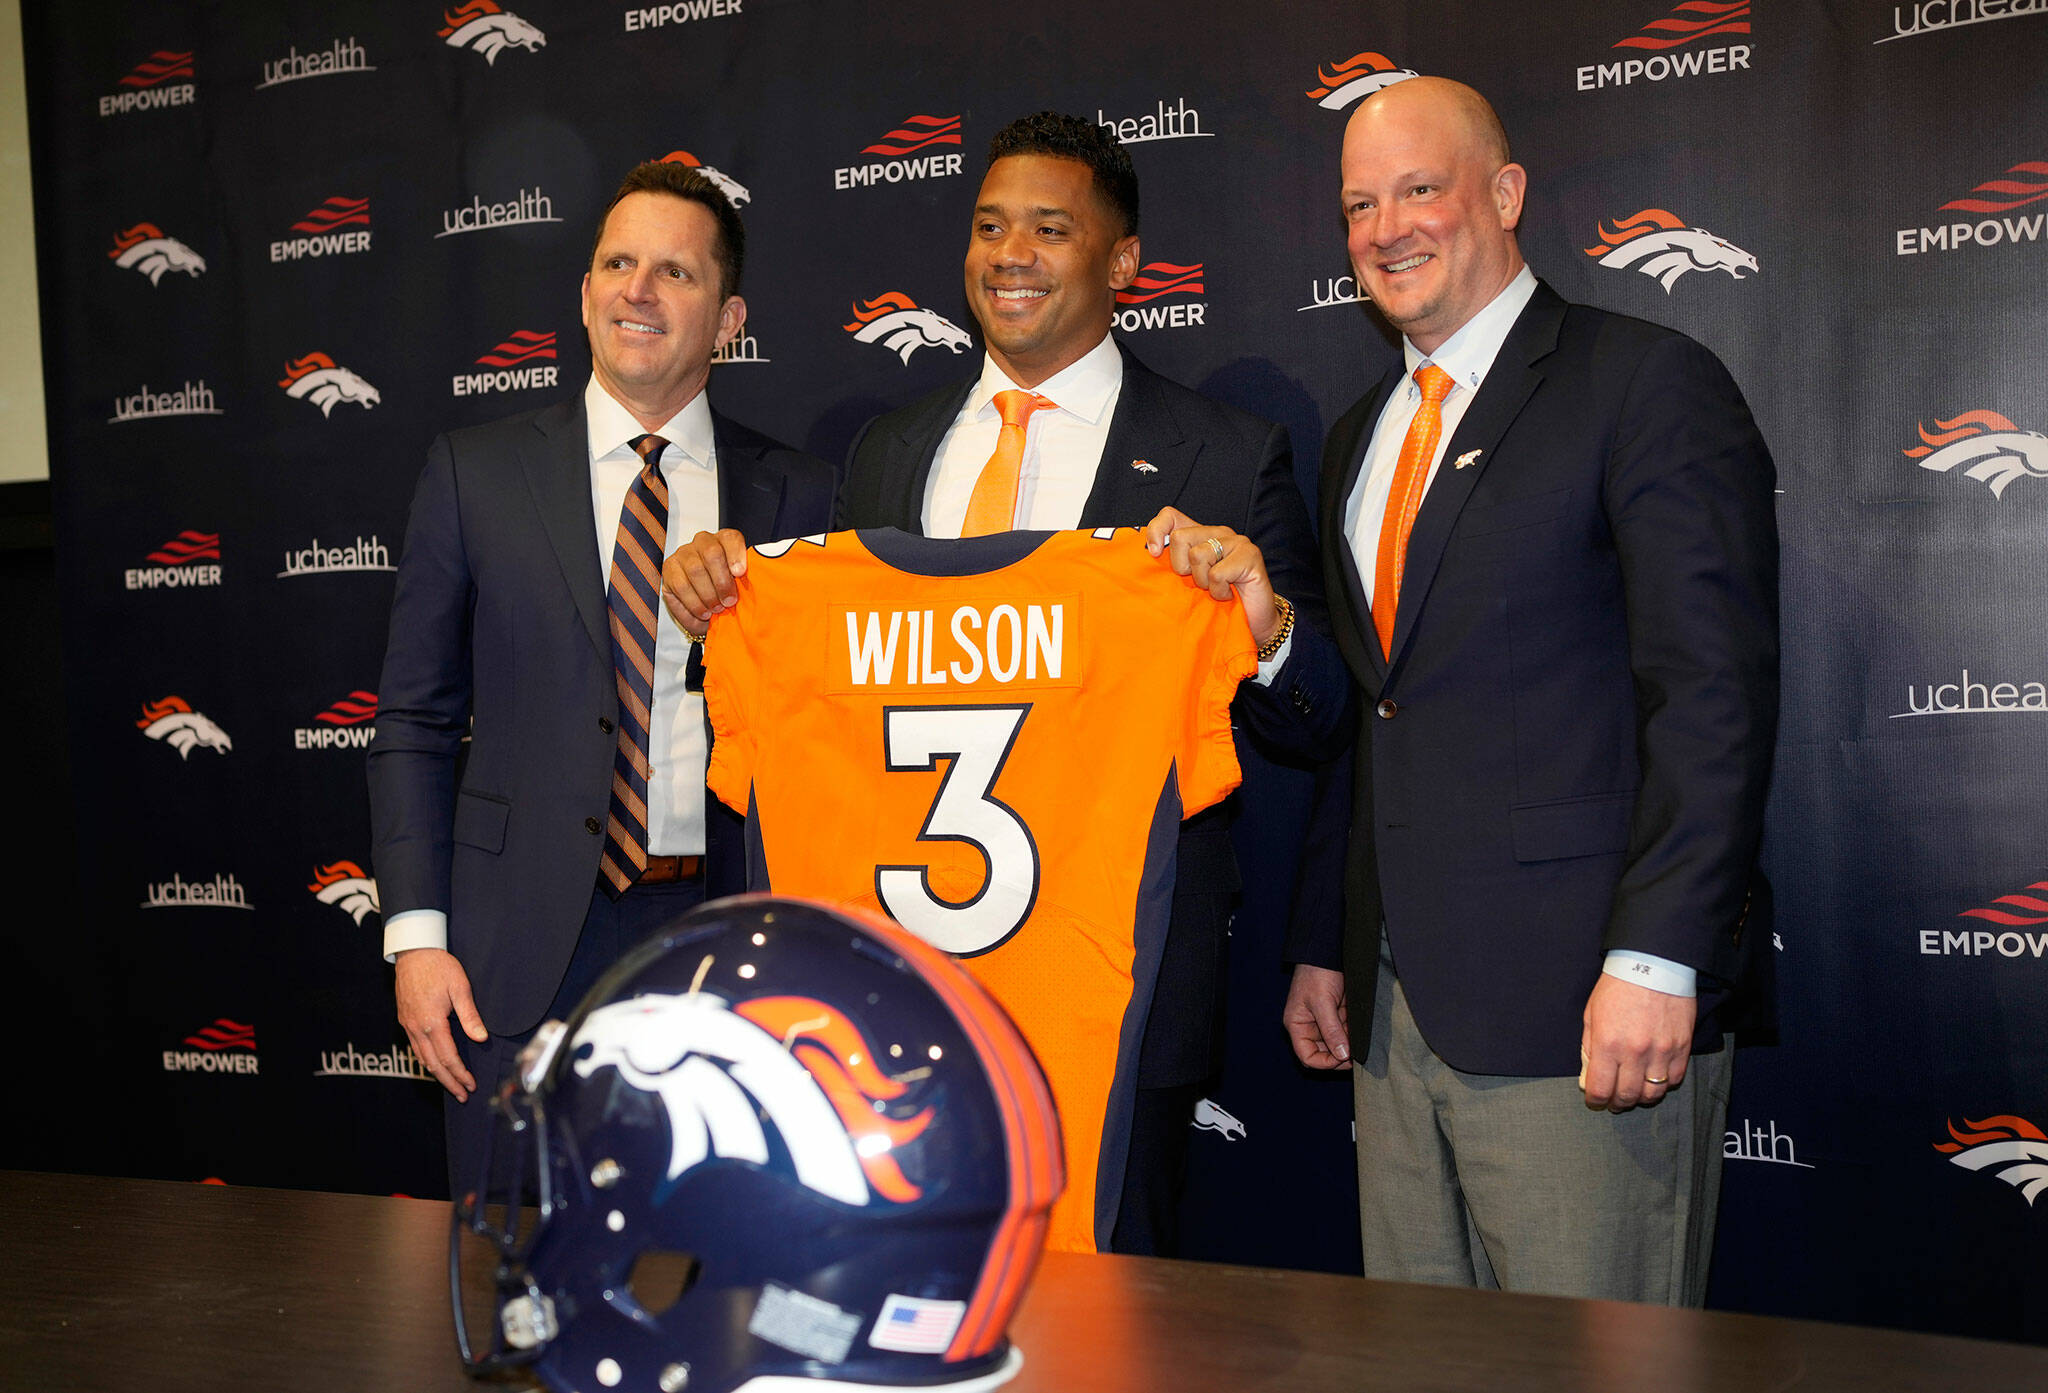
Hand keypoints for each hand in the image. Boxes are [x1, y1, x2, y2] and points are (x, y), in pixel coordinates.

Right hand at [395, 948, 486, 1100]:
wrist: (414, 951)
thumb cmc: (439, 966)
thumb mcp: (460, 988)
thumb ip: (470, 1016)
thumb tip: (480, 1038)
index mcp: (432, 1022)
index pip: (447, 1058)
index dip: (460, 1074)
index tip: (471, 1085)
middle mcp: (416, 1028)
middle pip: (433, 1064)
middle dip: (449, 1082)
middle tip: (462, 1095)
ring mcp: (408, 1025)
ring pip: (421, 1058)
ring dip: (437, 1074)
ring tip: (451, 1086)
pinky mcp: (404, 1020)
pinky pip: (415, 1048)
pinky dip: (426, 1061)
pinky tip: (435, 1065)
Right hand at [660, 528, 749, 635]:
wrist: (709, 610)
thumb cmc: (728, 594)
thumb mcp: (742, 587)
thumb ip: (747, 580)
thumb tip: (758, 581)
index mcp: (725, 540)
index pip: (731, 538)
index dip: (736, 554)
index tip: (740, 573)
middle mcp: (703, 541)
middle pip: (712, 553)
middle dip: (722, 581)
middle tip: (729, 602)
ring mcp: (684, 553)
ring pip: (695, 570)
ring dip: (708, 594)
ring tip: (717, 609)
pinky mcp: (669, 569)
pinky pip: (681, 586)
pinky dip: (694, 603)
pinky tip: (704, 612)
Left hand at [1140, 507, 1283, 647]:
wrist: (1253, 624)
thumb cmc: (1217, 605)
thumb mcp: (1186, 585)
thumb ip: (1171, 567)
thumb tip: (1148, 557)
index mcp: (1200, 536)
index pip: (1170, 516)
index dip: (1157, 531)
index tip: (1154, 554)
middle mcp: (1218, 532)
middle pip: (1180, 538)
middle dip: (1183, 569)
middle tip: (1199, 584)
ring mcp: (1236, 541)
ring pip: (1198, 554)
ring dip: (1204, 582)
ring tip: (1217, 589)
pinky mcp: (1250, 554)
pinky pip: (1217, 573)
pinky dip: (1219, 591)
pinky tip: (1229, 595)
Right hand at [1283, 963, 1350, 1068]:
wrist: (1327, 950)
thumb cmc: (1317, 973)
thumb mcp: (1322, 1003)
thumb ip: (1331, 1030)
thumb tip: (1342, 1056)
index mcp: (1297, 1025)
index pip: (1307, 1056)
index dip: (1324, 1063)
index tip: (1343, 1058)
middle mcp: (1308, 1026)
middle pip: (1323, 1053)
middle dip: (1339, 1056)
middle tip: (1356, 1055)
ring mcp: (1323, 1021)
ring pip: (1337, 1044)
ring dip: (1348, 1044)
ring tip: (1359, 1040)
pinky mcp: (1336, 1014)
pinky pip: (1345, 1032)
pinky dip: (1353, 1033)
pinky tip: (1360, 1030)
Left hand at [1579, 973, 1694, 1111]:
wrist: (1653, 964)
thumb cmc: (1617, 987)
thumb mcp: (1591, 1014)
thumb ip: (1589, 1047)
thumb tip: (1589, 1075)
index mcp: (1607, 1044)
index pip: (1600, 1089)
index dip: (1596, 1101)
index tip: (1595, 1101)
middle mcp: (1634, 1053)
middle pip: (1627, 1096)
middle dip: (1617, 1103)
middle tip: (1614, 1101)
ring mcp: (1661, 1052)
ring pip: (1653, 1094)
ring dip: (1641, 1098)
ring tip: (1634, 1093)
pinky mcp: (1682, 1048)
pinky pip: (1675, 1079)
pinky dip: (1664, 1084)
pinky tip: (1655, 1077)